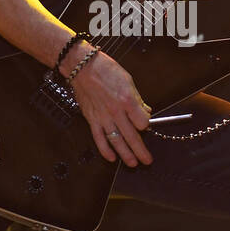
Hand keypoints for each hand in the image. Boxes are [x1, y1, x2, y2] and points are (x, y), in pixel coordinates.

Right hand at [64, 45, 153, 165]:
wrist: (82, 67)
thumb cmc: (105, 69)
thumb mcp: (128, 80)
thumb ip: (137, 99)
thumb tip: (144, 111)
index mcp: (127, 100)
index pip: (143, 122)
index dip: (147, 125)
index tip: (146, 125)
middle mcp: (116, 111)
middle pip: (132, 136)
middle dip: (141, 151)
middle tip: (147, 160)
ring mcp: (103, 117)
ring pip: (116, 141)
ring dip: (125, 155)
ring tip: (132, 163)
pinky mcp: (92, 119)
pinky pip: (99, 138)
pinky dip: (105, 150)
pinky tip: (111, 157)